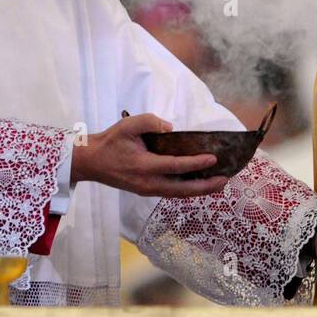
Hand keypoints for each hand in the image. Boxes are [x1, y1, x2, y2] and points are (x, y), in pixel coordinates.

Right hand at [71, 114, 228, 197]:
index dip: (196, 163)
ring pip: (178, 194)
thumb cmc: (111, 141)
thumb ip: (150, 122)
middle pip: (182, 189)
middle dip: (205, 186)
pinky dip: (187, 189)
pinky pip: (171, 192)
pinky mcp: (146, 191)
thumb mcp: (128, 125)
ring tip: (218, 183)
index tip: (214, 158)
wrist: (91, 162)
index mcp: (144, 166)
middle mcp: (148, 183)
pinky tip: (198, 183)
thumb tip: (171, 128)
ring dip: (199, 190)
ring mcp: (147, 190)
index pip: (176, 166)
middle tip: (225, 179)